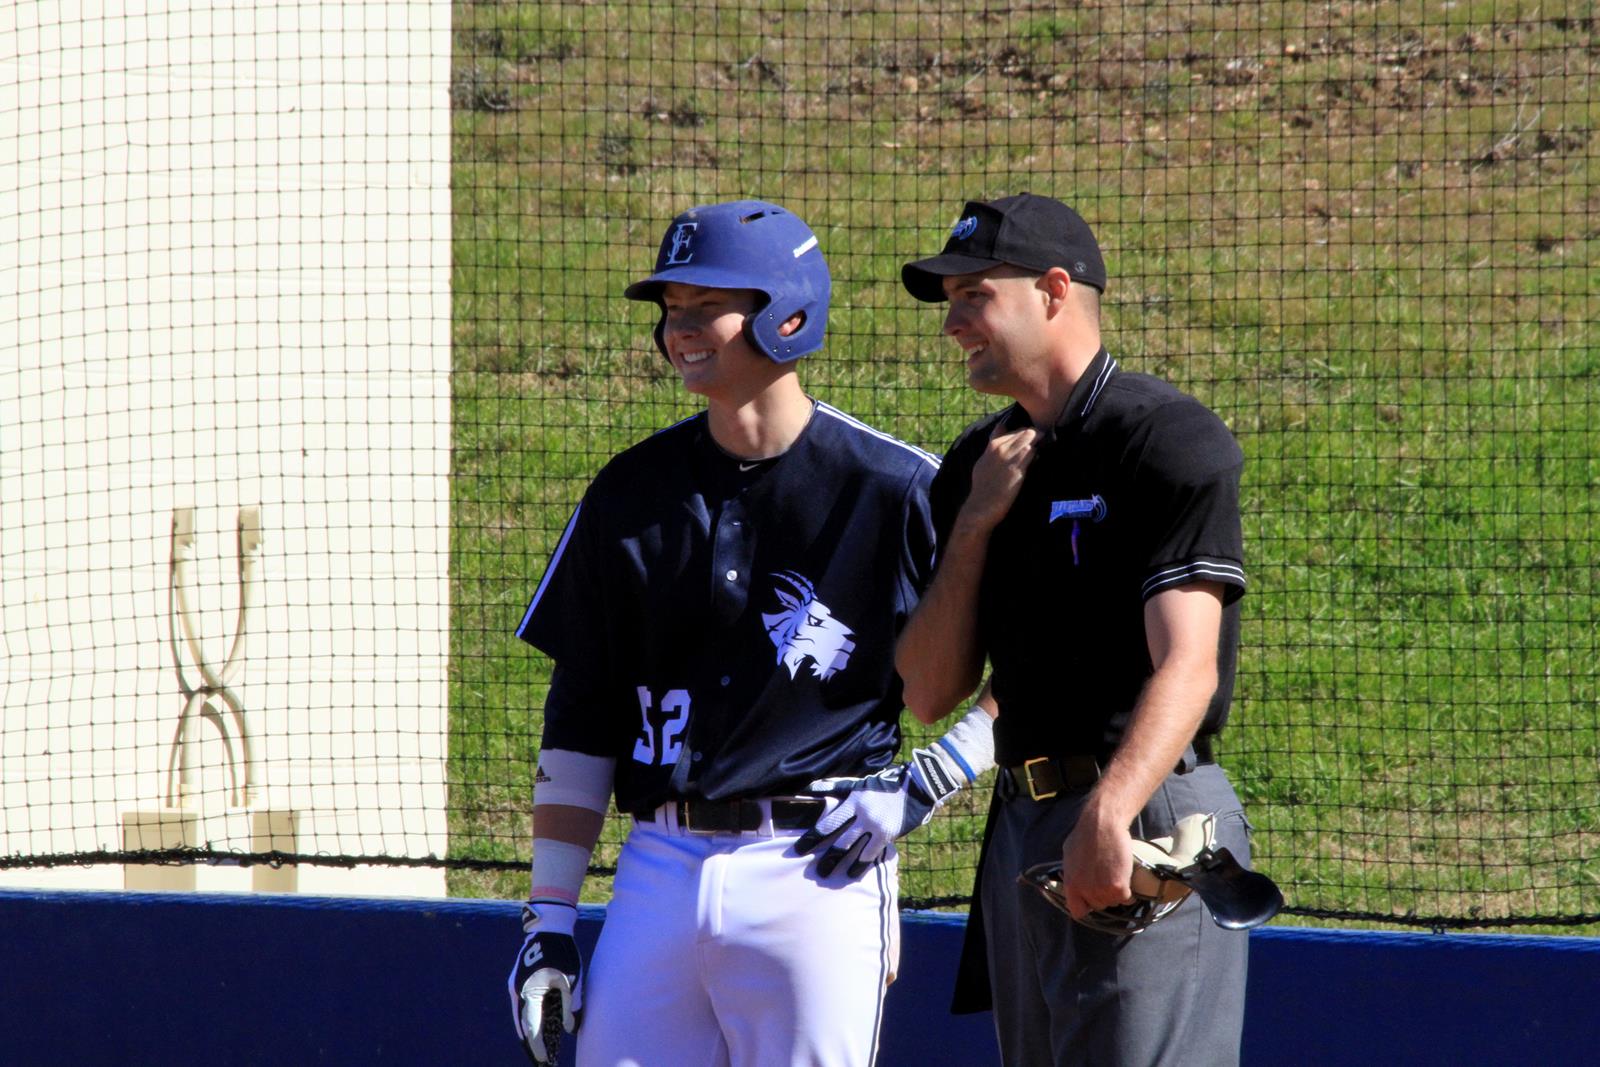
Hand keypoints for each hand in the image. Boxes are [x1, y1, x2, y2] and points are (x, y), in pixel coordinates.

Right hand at [507, 903, 582, 1063]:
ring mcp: (516, 985)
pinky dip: (532, 1016)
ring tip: (543, 1046)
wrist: (549, 927)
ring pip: (523, 1014)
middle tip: (542, 1059)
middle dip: (531, 1043)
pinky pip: (525, 1004)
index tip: (543, 1060)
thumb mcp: (571, 980)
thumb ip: (570, 1006)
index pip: (531, 1027)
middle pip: (523, 1024)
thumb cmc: (562, 953)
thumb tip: (569, 1028)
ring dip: (531, 1030)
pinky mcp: (521, 980)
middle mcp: (518, 991)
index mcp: (529, 993)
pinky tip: (543, 1024)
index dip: (536, 1046)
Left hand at [797, 764, 937, 878]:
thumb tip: (812, 789)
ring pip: (855, 851)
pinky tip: (851, 874)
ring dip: (841, 864)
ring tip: (829, 876)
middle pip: (840, 841)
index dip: (812, 838)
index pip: (828, 823)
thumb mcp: (859, 783)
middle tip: (815, 870)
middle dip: (826, 858)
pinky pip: (871, 855)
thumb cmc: (883, 785)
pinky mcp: (888, 836)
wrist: (915, 788)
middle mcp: (864, 817)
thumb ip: (836, 788)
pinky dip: (860, 865)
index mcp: (853, 802)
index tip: (798, 849)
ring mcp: (877, 828)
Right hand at [958, 425, 1039, 532]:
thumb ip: (991, 447)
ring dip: (1037, 443)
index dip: (1021, 434)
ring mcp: (1009, 458)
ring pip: (1029, 440)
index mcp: (991, 446)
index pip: (1010, 430)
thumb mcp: (983, 462)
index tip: (1027, 438)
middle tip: (1040, 440)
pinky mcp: (1018, 469)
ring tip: (1041, 447)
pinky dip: (1036, 454)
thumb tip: (1000, 431)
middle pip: (1023, 433)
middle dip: (1033, 435)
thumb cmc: (983, 486)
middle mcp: (1000, 449)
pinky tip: (1036, 459)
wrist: (983, 504)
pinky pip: (1032, 453)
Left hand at [1059, 807, 1134, 920]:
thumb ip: (1071, 873)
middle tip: (1107, 878)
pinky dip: (1129, 890)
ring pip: (1113, 902)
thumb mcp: (1069, 855)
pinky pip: (1126, 898)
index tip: (1092, 898)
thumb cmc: (1085, 834)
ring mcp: (1102, 891)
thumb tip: (1073, 880)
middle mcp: (1085, 891)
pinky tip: (1126, 877)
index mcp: (1071, 884)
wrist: (1102, 824)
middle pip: (1098, 905)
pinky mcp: (1118, 887)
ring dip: (1116, 892)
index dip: (1086, 906)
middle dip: (1103, 895)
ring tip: (1116, 873)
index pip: (1077, 911)